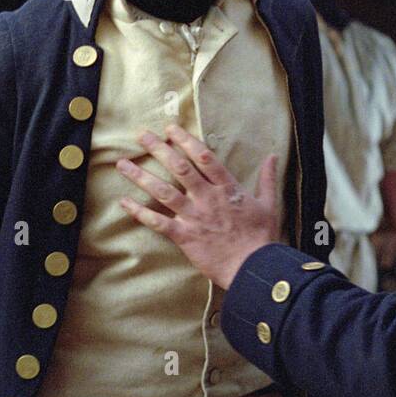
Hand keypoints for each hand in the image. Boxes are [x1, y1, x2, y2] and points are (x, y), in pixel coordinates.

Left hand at [116, 125, 279, 289]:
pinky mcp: (184, 236)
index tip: (171, 129)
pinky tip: (124, 202)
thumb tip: (273, 156)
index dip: (186, 141)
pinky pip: (157, 222)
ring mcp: (194, 216)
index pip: (204, 157)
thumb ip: (267, 178)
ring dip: (141, 176)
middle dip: (158, 149)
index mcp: (227, 188)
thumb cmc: (262, 237)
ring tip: (122, 164)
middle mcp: (207, 198)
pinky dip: (139, 213)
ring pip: (163, 191)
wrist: (253, 267)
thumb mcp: (269, 204)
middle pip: (179, 168)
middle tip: (141, 135)